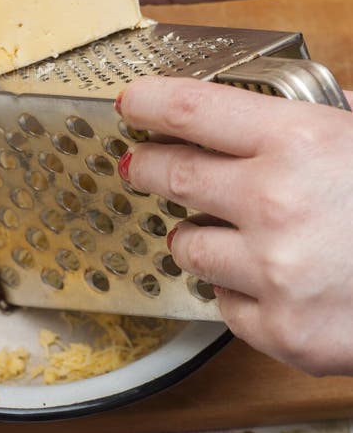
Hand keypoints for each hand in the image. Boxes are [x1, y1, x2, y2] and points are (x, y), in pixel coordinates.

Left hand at [117, 76, 352, 375]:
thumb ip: (301, 126)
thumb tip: (234, 114)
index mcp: (298, 142)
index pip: (188, 109)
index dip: (148, 101)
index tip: (131, 103)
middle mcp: (275, 203)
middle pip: (168, 175)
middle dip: (146, 166)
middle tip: (140, 164)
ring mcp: (274, 272)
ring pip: (186, 247)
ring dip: (196, 236)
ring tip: (231, 232)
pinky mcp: (280, 331)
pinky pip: (223, 304)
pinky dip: (238, 290)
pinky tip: (274, 279)